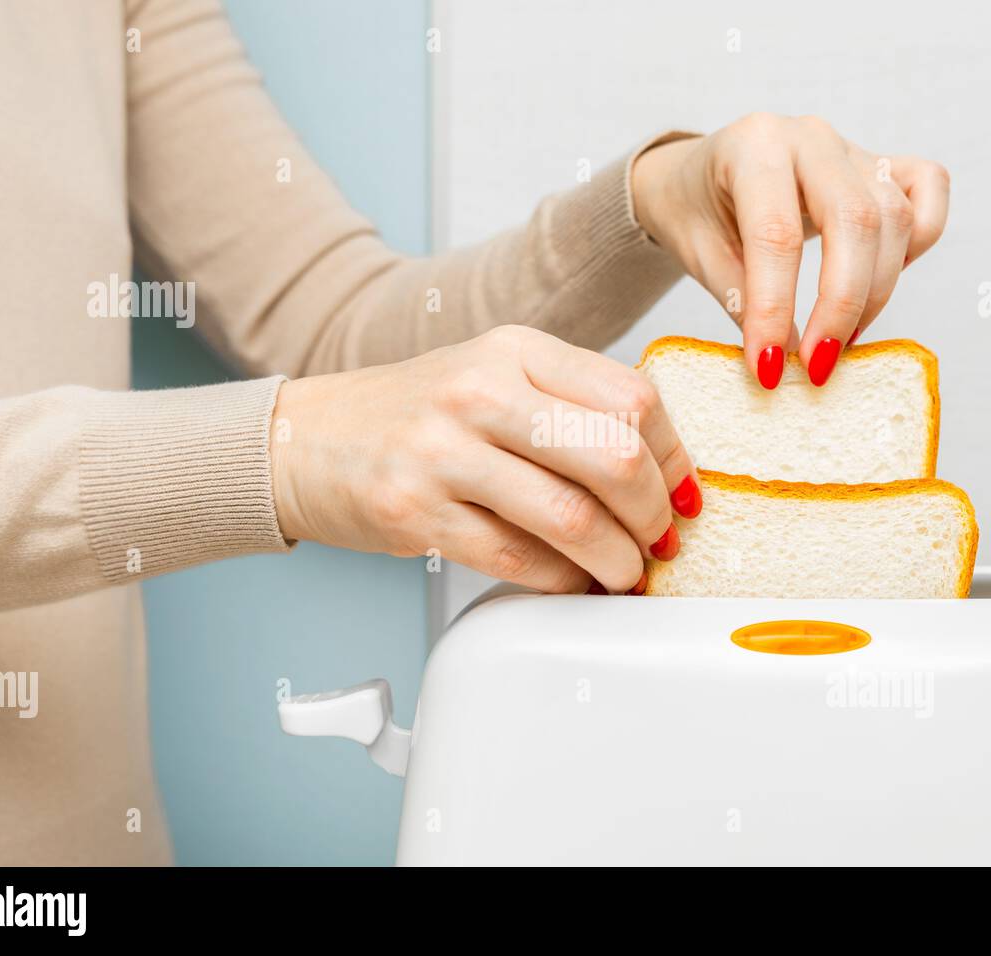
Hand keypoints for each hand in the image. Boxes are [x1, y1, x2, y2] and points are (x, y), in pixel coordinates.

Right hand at [268, 326, 700, 593]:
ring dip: (617, 560)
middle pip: (616, 455)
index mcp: (514, 349)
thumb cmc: (416, 415)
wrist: (309, 439)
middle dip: (654, 514)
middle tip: (659, 539)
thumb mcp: (495, 378)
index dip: (675, 457)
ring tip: (623, 571)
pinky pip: (521, 561)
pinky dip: (563, 582)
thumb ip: (573, 408)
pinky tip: (570, 581)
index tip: (681, 492)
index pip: (633, 397)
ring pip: (574, 518)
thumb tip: (665, 474)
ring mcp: (443, 451)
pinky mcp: (415, 512)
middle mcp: (480, 390)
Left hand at [631, 114, 949, 387]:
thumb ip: (740, 300)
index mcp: (753, 146)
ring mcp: (852, 147)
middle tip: (817, 364)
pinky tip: (882, 280)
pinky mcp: (884, 162)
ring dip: (876, 291)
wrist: (699, 176)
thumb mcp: (699, 254)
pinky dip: (920, 240)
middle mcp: (810, 138)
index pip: (777, 234)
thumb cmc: (697, 212)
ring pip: (896, 216)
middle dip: (841, 305)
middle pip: (856, 220)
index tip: (770, 367)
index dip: (777, 308)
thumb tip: (783, 358)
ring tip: (838, 340)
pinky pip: (928, 190)